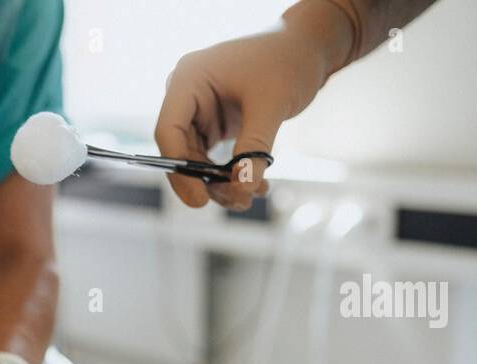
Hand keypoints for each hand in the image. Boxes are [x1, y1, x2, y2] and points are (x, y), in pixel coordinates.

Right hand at [155, 6, 348, 209]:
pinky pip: (213, 159)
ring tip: (252, 196)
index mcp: (188, 79)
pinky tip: (254, 185)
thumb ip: (254, 148)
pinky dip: (232, 175)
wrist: (308, 48)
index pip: (168, 131)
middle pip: (181, 153)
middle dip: (207, 182)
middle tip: (237, 202)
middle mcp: (187, 96)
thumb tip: (243, 190)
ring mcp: (199, 112)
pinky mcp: (214, 124)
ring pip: (197, 162)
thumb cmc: (288, 60)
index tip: (199, 200)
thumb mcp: (271, 104)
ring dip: (222, 184)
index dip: (180, 170)